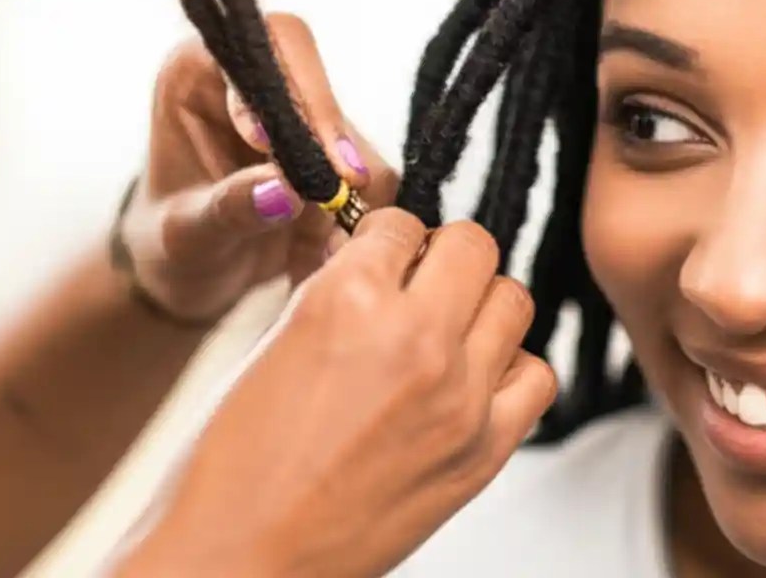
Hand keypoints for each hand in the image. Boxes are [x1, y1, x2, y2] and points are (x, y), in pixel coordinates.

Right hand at [117, 209, 557, 576]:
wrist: (238, 562)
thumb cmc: (229, 466)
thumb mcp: (269, 347)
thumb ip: (332, 294)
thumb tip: (373, 259)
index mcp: (346, 298)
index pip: (400, 222)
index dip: (386, 238)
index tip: (381, 256)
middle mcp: (413, 335)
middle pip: (474, 245)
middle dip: (443, 254)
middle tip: (419, 282)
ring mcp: (459, 396)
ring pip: (513, 300)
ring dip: (479, 305)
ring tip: (444, 333)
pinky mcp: (483, 452)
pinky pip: (536, 376)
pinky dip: (510, 369)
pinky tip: (470, 383)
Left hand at [118, 14, 396, 326]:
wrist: (193, 277)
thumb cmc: (169, 247)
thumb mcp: (184, 237)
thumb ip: (228, 208)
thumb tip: (286, 190)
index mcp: (198, 75)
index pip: (257, 46)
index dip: (283, 86)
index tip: (274, 144)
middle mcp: (255, 83)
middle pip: (314, 75)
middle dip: (328, 136)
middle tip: (342, 189)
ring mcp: (300, 118)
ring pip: (350, 133)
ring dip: (345, 190)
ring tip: (311, 246)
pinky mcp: (331, 155)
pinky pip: (369, 175)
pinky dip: (359, 213)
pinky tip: (325, 247)